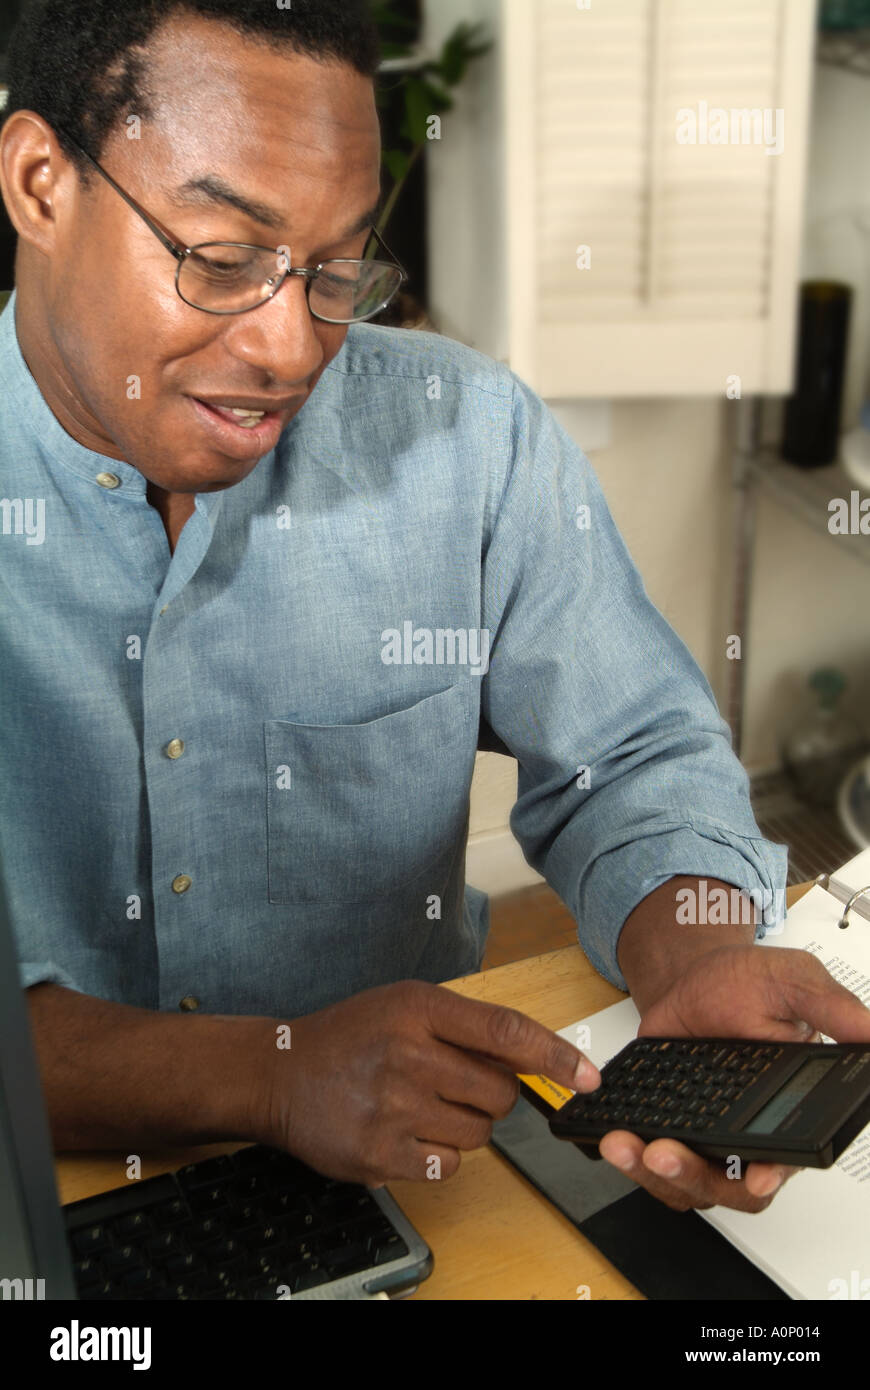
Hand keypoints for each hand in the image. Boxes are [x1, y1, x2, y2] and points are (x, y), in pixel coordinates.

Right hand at [260, 979, 599, 1184]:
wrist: (279, 1074)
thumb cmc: (352, 1036)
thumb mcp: (406, 1006)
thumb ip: (468, 1027)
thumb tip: (539, 1057)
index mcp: (418, 1008)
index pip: (506, 1031)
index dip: (555, 1054)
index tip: (589, 1076)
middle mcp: (406, 1054)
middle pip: (499, 1093)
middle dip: (489, 1094)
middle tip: (449, 1083)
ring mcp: (392, 1108)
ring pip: (479, 1134)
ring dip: (463, 1125)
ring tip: (421, 1105)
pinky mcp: (379, 1155)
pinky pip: (448, 1165)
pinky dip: (438, 1154)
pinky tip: (404, 1131)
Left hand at [597, 944, 869, 1211]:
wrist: (690, 976)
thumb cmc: (744, 981)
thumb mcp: (792, 980)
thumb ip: (831, 1008)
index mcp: (791, 1104)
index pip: (790, 1157)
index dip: (773, 1174)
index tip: (754, 1176)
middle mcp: (751, 1130)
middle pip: (733, 1187)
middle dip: (696, 1178)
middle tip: (664, 1153)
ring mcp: (709, 1135)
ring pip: (690, 1186)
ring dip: (656, 1175)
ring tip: (627, 1146)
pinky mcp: (671, 1128)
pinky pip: (654, 1164)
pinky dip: (633, 1161)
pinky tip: (616, 1138)